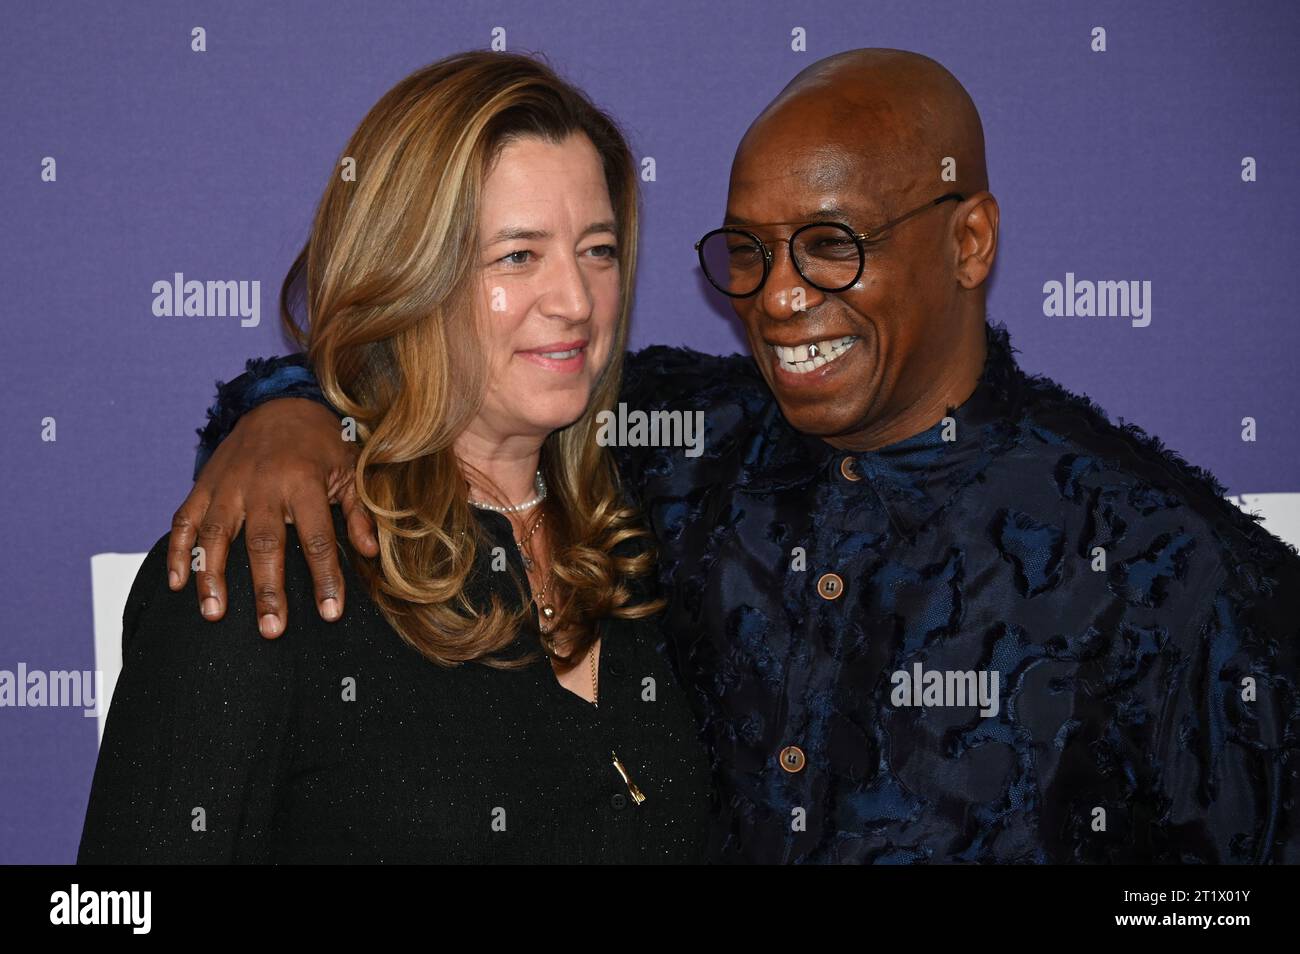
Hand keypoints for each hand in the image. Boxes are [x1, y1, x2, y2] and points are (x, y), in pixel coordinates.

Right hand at [166, 398, 378, 636]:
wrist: (281, 404)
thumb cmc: (323, 444)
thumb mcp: (351, 470)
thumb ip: (359, 513)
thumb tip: (371, 553)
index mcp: (305, 481)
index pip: (318, 539)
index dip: (325, 578)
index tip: (331, 614)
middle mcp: (263, 484)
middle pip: (264, 543)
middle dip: (267, 590)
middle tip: (271, 629)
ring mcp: (229, 485)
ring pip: (216, 534)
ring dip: (212, 576)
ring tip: (215, 614)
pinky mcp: (205, 485)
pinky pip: (185, 520)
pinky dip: (179, 551)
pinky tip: (177, 584)